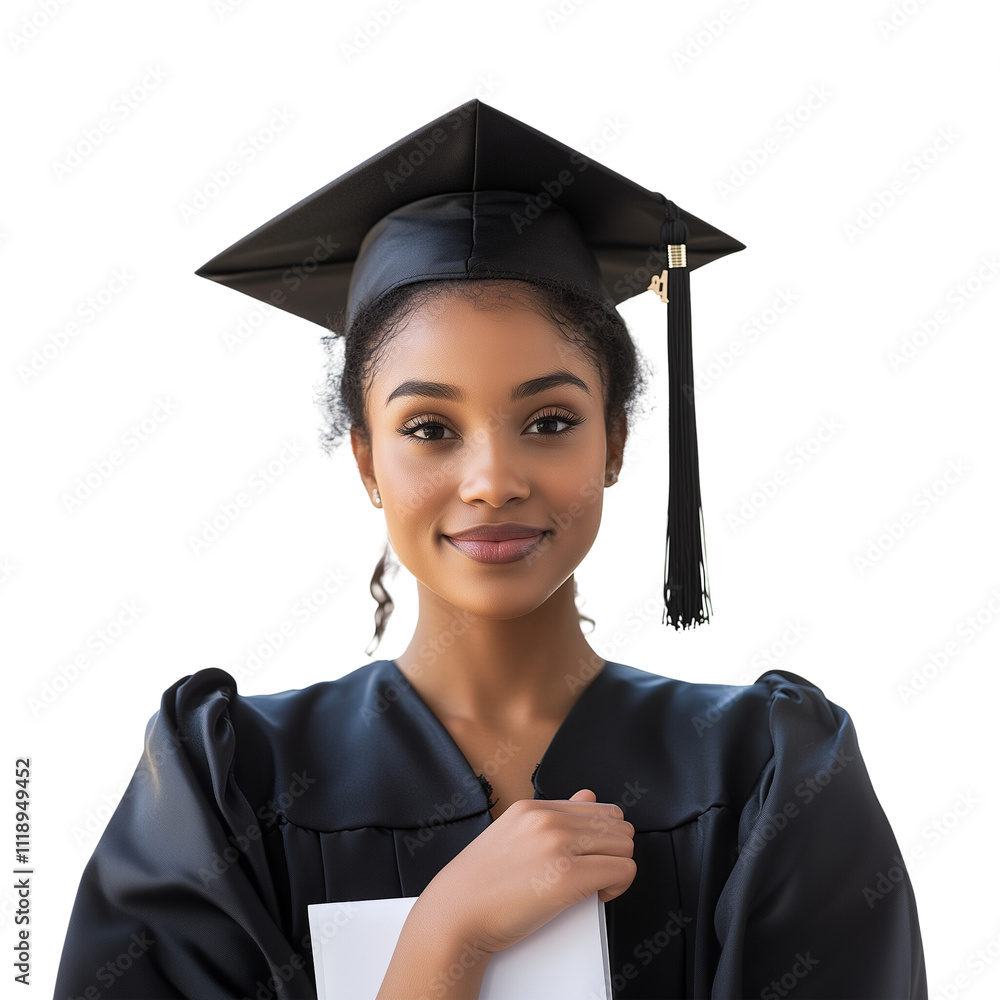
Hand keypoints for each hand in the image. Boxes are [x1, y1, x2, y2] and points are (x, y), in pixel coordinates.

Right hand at [417, 788, 635, 955]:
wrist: (455, 915)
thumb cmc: (480, 886)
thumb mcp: (513, 836)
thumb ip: (553, 816)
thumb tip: (588, 796)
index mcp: (533, 808)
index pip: (597, 808)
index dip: (602, 837)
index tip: (591, 857)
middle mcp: (547, 819)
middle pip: (617, 824)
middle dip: (614, 850)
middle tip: (596, 874)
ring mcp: (558, 844)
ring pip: (624, 844)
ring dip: (618, 866)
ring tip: (595, 885)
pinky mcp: (568, 876)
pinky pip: (622, 869)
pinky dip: (619, 885)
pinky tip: (599, 895)